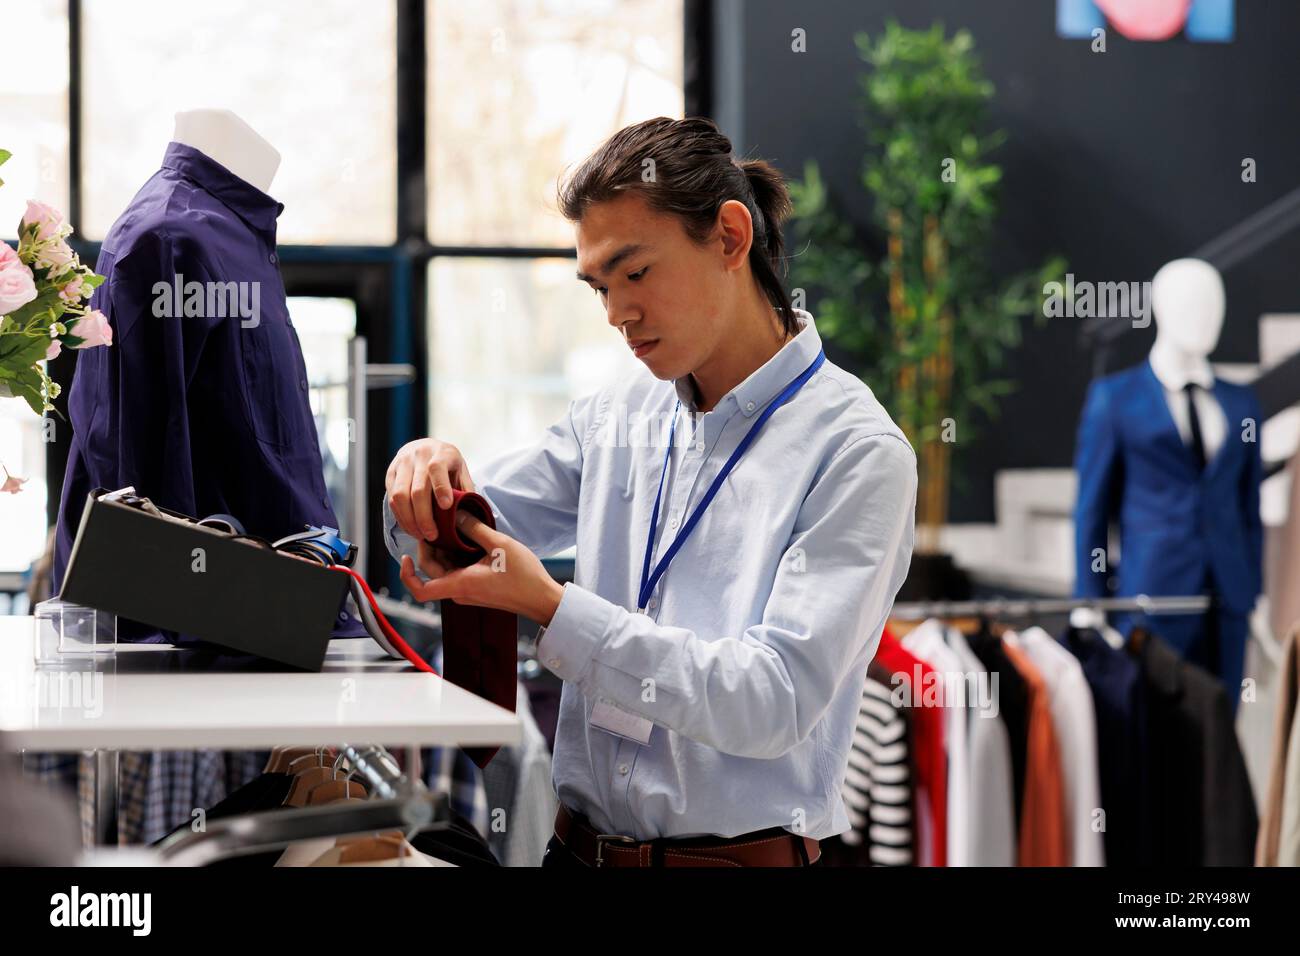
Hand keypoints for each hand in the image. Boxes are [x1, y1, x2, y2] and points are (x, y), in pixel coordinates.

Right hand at [386, 438, 475, 541]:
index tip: (446, 506)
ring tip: (420, 535)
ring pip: (400, 496)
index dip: (441, 488)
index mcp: (441, 453)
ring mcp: (402, 464)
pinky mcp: (390, 473)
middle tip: (432, 535)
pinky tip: (411, 528)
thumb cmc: (448, 465)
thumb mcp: (461, 472)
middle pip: (417, 489)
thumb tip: (469, 515)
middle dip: (424, 517)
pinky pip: (391, 499)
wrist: (424, 448)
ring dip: (410, 520)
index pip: (437, 468)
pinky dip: (401, 517)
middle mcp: (419, 455)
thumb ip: (466, 490)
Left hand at [399, 511, 564, 625]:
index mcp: (460, 584)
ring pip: (444, 571)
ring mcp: (468, 592)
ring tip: (453, 527)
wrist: (541, 599)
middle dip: (429, 548)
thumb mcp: (500, 545)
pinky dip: (455, 556)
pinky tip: (466, 540)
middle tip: (436, 525)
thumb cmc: (524, 577)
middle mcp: (460, 592)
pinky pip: (456, 572)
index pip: (420, 589)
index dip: (406, 575)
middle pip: (431, 572)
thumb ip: (474, 529)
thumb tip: (456, 515)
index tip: (406, 556)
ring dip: (444, 550)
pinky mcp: (476, 589)